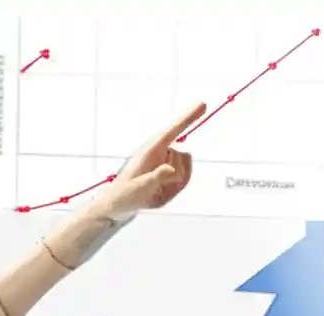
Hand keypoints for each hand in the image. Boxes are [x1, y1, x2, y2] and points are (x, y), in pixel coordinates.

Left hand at [87, 102, 206, 217]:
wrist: (120, 204)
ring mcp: (167, 162)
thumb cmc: (126, 194)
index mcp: (150, 150)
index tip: (202, 104)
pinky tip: (160, 192)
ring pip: (187, 169)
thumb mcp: (139, 189)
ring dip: (175, 184)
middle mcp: (161, 152)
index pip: (173, 130)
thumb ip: (154, 178)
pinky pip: (185, 179)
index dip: (188, 117)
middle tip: (156, 188)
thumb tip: (170, 168)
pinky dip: (176, 189)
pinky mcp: (171, 171)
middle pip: (185, 156)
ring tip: (156, 190)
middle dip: (177, 175)